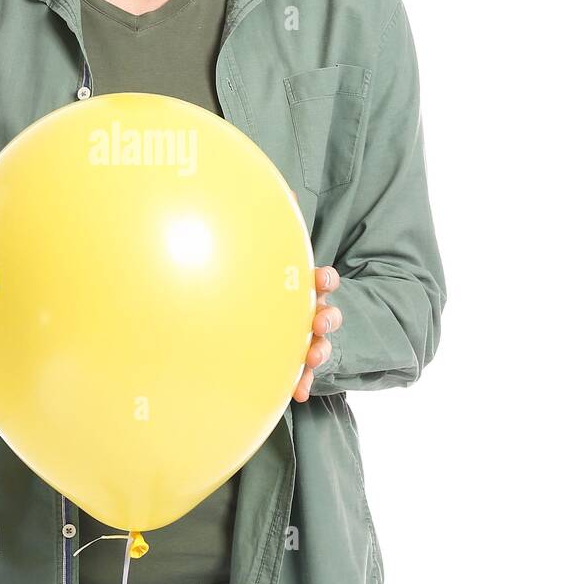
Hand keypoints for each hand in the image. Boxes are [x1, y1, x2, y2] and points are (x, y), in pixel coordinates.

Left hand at [289, 189, 341, 402]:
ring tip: (311, 358)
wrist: (256, 319)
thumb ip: (278, 227)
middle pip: (326, 314)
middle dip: (327, 317)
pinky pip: (298, 373)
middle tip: (320, 320)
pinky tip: (296, 392)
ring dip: (318, 351)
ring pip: (318, 345)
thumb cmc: (269, 283)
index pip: (321, 280)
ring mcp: (304, 338)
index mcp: (304, 287)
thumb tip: (283, 191)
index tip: (323, 279)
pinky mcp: (293, 362)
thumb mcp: (272, 255)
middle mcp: (309, 311)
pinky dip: (299, 382)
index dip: (324, 280)